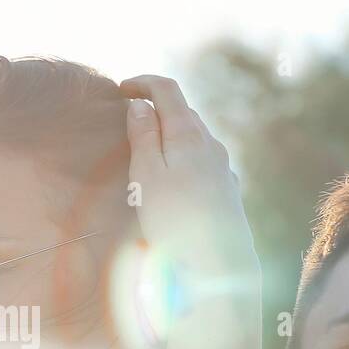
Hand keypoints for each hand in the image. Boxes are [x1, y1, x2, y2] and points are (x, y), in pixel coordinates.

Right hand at [120, 75, 255, 273]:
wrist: (218, 265)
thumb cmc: (175, 221)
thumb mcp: (147, 175)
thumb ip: (143, 136)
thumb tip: (140, 105)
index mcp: (188, 134)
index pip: (167, 90)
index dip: (143, 82)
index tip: (121, 89)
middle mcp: (211, 145)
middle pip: (183, 112)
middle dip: (156, 108)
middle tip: (130, 118)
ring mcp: (223, 169)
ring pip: (195, 139)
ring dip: (171, 135)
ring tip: (148, 150)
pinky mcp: (227, 192)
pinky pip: (203, 163)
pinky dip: (183, 158)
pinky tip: (174, 180)